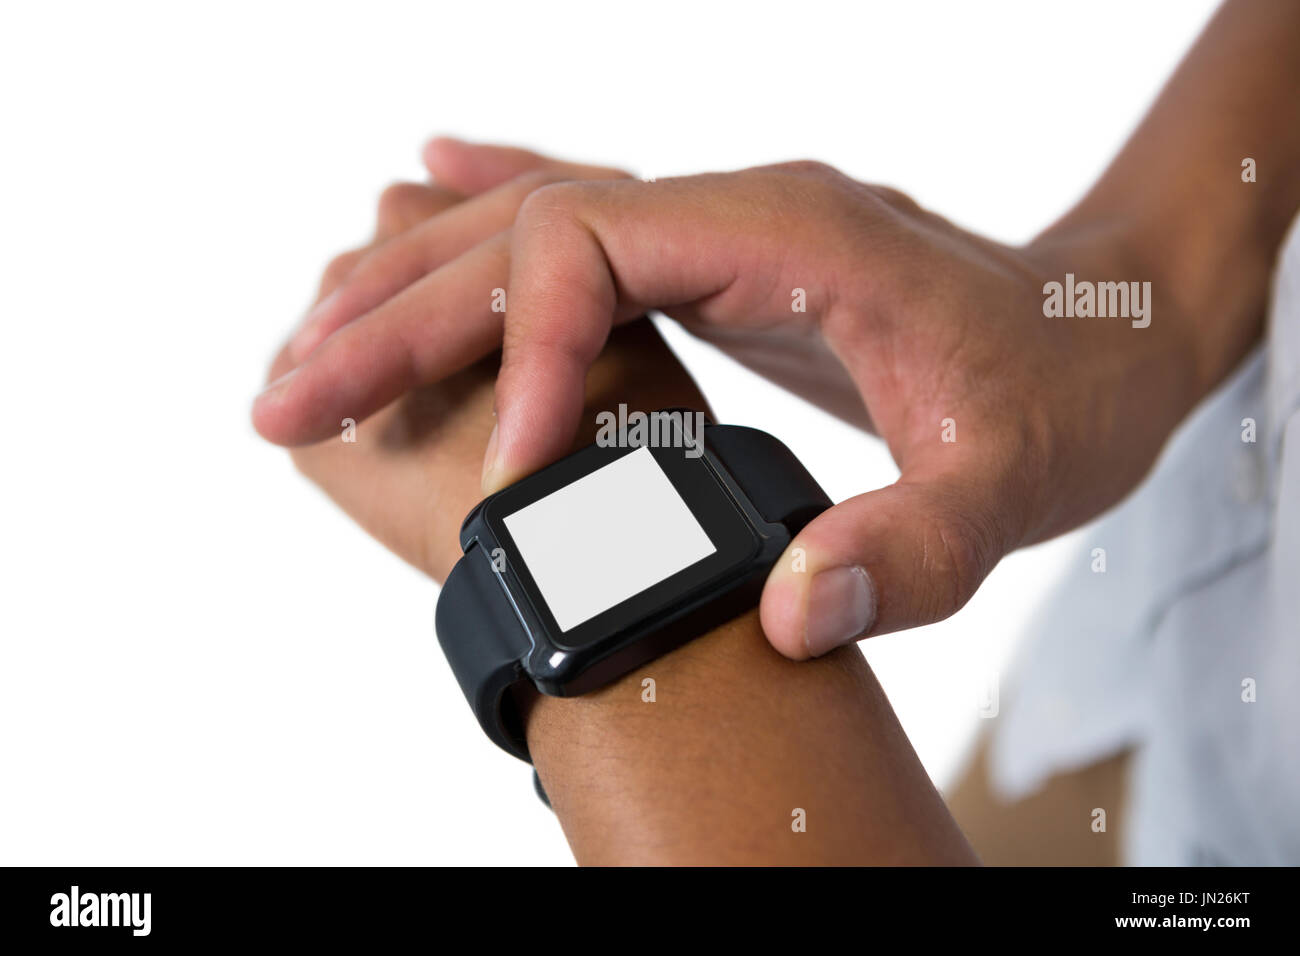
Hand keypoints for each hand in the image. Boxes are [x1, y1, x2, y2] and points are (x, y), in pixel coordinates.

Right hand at [255, 150, 1203, 658]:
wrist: (1105, 328)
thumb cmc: (1063, 392)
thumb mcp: (1012, 483)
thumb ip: (912, 549)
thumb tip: (789, 616)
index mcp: (787, 231)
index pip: (590, 247)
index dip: (520, 358)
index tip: (505, 480)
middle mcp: (733, 207)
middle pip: (520, 233)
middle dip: (394, 318)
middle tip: (281, 402)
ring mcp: (719, 225)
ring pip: (526, 227)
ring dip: (409, 285)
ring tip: (305, 349)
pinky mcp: (718, 257)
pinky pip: (575, 223)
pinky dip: (484, 218)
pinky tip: (420, 185)